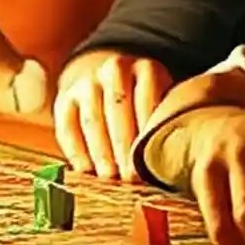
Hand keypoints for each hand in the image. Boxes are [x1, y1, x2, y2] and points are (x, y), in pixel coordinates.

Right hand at [54, 50, 171, 180]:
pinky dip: (75, 149)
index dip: (148, 133)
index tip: (153, 163)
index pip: (147, 100)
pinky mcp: (65, 97)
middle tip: (131, 176)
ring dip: (101, 150)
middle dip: (124, 146)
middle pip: (118, 109)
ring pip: (92, 118)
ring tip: (110, 176)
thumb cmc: (149, 105)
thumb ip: (170, 122)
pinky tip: (85, 169)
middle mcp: (114, 68)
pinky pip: (67, 125)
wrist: (109, 81)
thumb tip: (179, 162)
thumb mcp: (165, 101)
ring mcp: (87, 82)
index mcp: (146, 69)